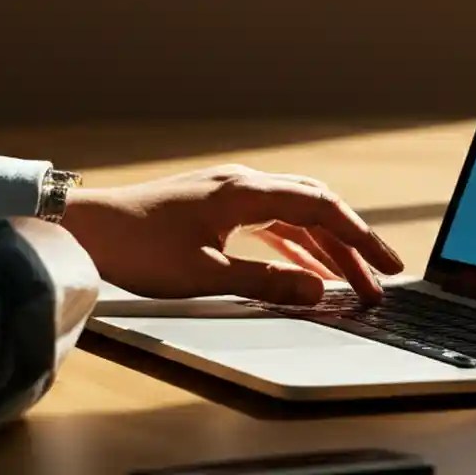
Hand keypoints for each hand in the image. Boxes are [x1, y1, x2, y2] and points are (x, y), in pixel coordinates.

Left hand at [59, 165, 403, 304]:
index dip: (361, 238)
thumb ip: (266, 282)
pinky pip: (274, 221)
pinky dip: (298, 244)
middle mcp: (245, 184)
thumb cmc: (139, 249)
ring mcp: (233, 193)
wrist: (88, 228)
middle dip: (353, 243)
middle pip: (317, 207)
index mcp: (246, 192)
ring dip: (326, 246)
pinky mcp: (220, 206)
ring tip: (352, 282)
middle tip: (381, 278)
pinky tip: (309, 267)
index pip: (322, 209)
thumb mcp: (205, 275)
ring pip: (297, 215)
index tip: (387, 265)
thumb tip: (317, 290)